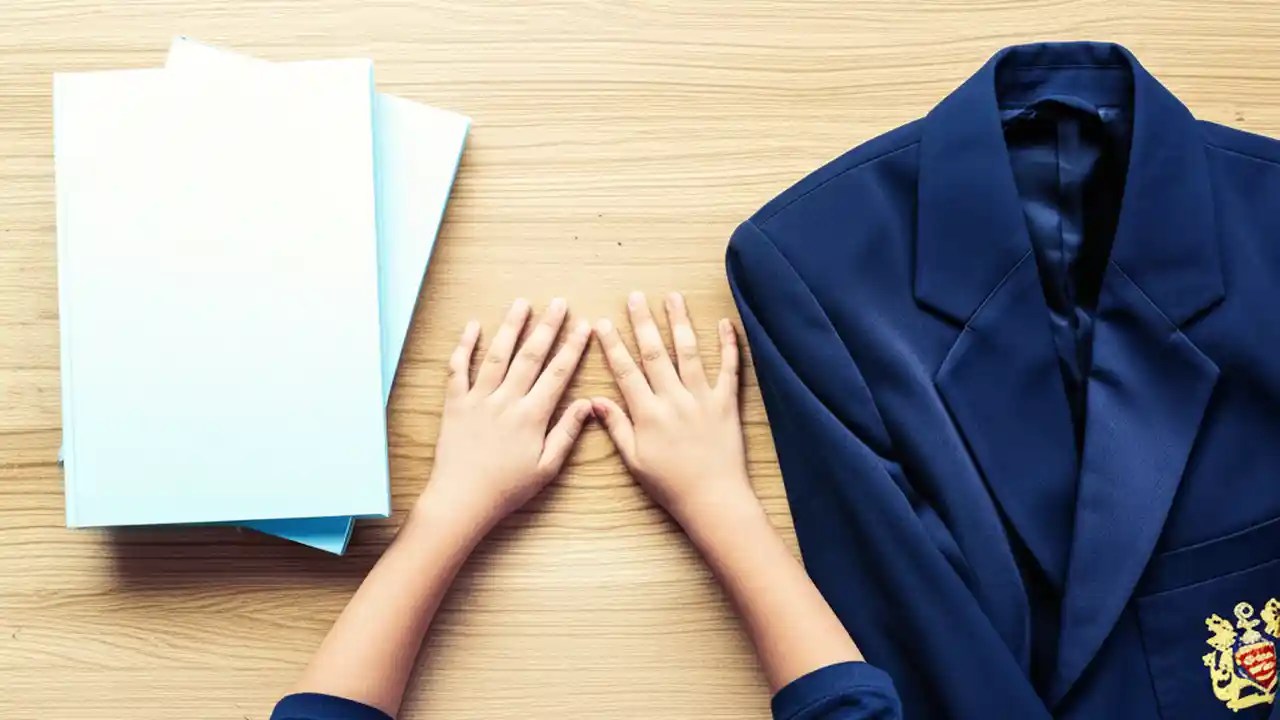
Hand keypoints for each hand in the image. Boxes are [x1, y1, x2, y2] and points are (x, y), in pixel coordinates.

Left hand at [421, 298, 592, 534]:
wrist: (462, 499)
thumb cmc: (507, 489)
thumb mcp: (546, 468)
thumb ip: (566, 433)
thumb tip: (587, 404)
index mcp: (531, 416)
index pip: (557, 373)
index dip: (572, 347)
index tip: (584, 326)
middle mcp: (506, 401)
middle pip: (530, 356)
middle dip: (547, 327)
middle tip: (558, 303)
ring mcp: (478, 399)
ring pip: (497, 355)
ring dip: (511, 327)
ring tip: (522, 303)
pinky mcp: (455, 404)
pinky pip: (458, 369)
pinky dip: (464, 345)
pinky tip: (473, 325)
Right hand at [593, 291, 753, 527]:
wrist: (712, 499)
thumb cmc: (670, 485)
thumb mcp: (634, 461)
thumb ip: (616, 427)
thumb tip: (593, 401)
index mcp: (647, 414)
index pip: (625, 371)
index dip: (613, 345)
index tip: (603, 323)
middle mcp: (673, 400)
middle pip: (655, 353)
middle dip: (643, 322)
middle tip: (635, 297)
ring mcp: (702, 399)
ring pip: (688, 352)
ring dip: (680, 322)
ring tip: (673, 297)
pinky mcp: (726, 403)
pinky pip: (729, 369)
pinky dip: (728, 345)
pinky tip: (725, 323)